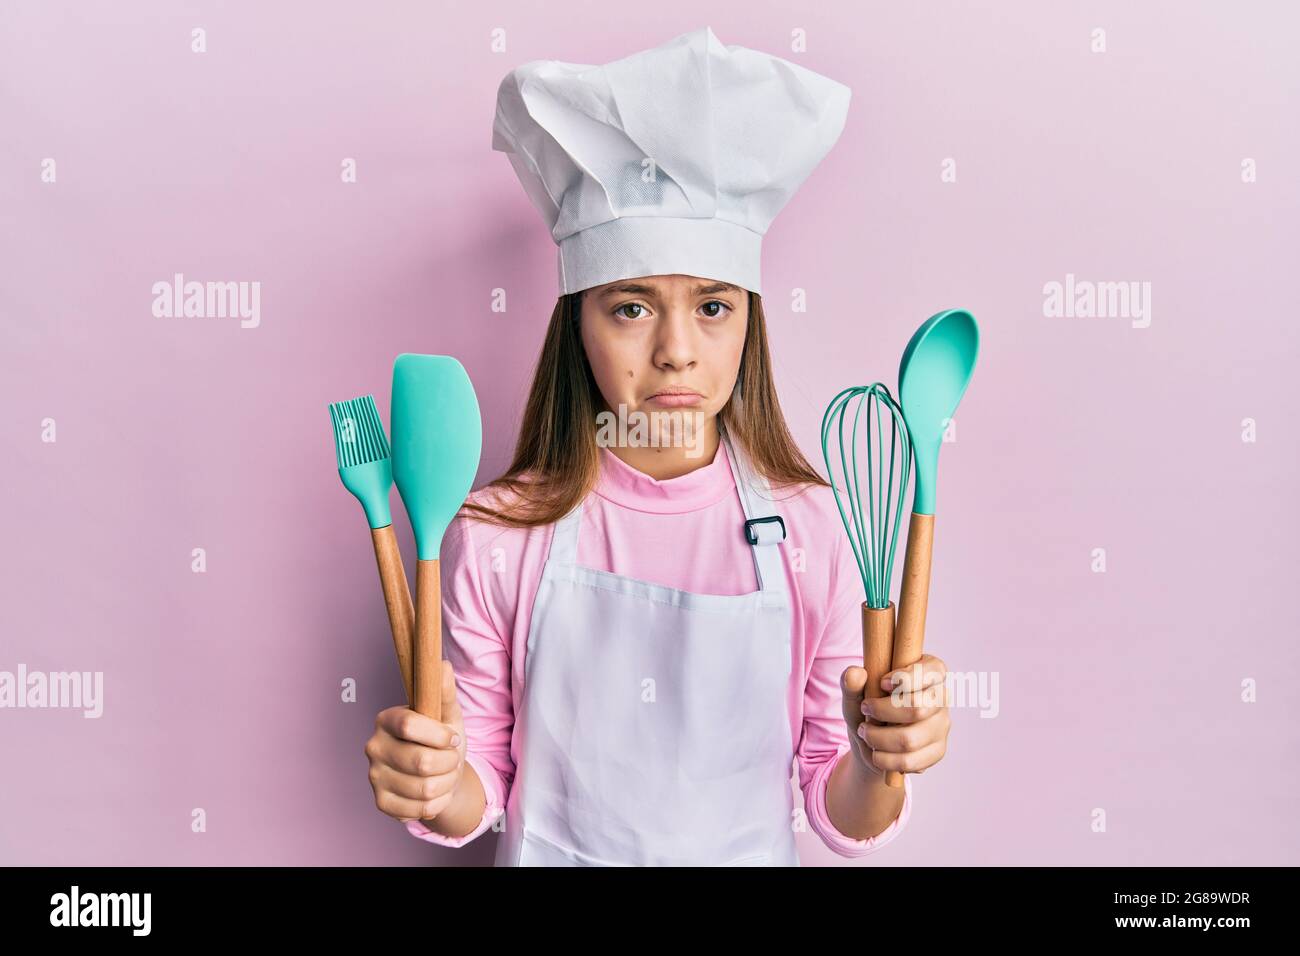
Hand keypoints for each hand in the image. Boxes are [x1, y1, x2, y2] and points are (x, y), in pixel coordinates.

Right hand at [364, 660, 466, 822]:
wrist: (439, 774)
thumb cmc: (441, 740)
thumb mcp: (447, 714)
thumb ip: (444, 691)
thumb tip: (442, 664)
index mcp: (386, 719)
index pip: (409, 725)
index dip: (439, 735)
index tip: (452, 738)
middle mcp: (373, 746)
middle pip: (421, 761)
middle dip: (449, 762)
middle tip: (451, 759)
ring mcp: (374, 776)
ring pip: (424, 788)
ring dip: (446, 783)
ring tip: (445, 774)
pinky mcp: (381, 803)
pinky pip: (418, 809)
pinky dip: (437, 803)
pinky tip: (435, 791)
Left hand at [841, 653, 949, 778]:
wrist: (873, 742)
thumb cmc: (869, 710)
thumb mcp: (856, 695)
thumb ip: (852, 683)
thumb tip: (855, 673)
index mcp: (929, 672)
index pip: (934, 670)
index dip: (907, 678)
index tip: (882, 683)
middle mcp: (941, 698)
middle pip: (918, 708)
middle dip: (882, 711)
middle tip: (865, 709)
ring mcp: (942, 726)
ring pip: (910, 739)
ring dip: (878, 739)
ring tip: (866, 733)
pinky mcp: (937, 751)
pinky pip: (910, 761)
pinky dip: (885, 759)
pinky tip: (875, 752)